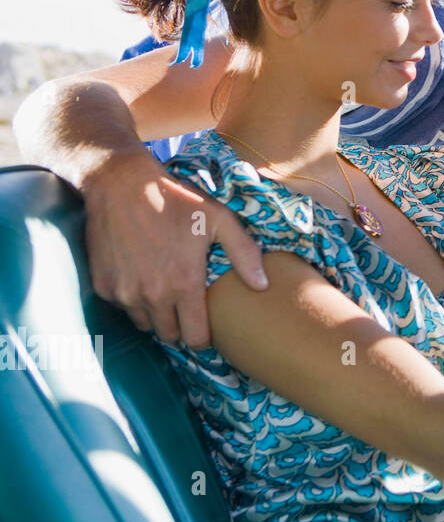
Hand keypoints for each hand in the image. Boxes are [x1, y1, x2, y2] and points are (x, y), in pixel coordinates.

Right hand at [81, 150, 267, 347]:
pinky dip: (133, 298)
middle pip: (169, 335)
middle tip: (188, 308)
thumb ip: (244, 253)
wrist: (121, 184)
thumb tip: (262, 285)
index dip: (204, 337)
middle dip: (181, 328)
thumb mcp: (219, 219)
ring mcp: (124, 293)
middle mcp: (151, 296)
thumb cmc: (176, 199)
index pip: (195, 337)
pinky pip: (123, 306)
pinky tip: (142, 275)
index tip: (207, 329)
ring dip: (156, 315)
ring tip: (166, 291)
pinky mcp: (103, 286)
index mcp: (183, 284)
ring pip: (145, 323)